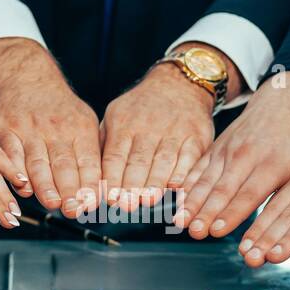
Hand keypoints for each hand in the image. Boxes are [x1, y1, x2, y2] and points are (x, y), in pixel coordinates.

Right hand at [0, 38, 102, 216]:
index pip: (88, 162)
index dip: (90, 185)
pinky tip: (23, 187)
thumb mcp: (83, 122)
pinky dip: (17, 172)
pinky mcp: (7, 131)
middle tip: (74, 210)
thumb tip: (101, 192)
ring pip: (39, 163)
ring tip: (52, 203)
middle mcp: (56, 130)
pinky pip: (11, 155)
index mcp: (80, 129)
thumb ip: (90, 154)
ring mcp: (30, 130)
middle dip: (70, 190)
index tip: (91, 204)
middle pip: (64, 165)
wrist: (26, 76)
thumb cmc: (59, 109)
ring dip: (46, 186)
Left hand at [100, 61, 215, 210]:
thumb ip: (105, 144)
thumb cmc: (141, 108)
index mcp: (124, 124)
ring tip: (147, 200)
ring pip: (163, 161)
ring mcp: (174, 132)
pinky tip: (174, 187)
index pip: (116, 156)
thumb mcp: (116, 115)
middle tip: (127, 205)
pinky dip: (182, 173)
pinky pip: (188, 158)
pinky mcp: (195, 137)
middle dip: (132, 185)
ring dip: (155, 183)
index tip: (109, 198)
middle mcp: (149, 127)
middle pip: (139, 161)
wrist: (179, 84)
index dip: (112, 179)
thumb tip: (94, 178)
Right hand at [174, 72, 289, 238]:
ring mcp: (226, 151)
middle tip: (195, 232)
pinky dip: (186, 187)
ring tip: (179, 222)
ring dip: (191, 203)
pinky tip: (177, 203)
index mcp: (271, 164)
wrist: (280, 102)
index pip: (249, 194)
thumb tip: (281, 229)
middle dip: (206, 212)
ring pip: (205, 181)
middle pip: (222, 189)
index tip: (217, 231)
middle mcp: (244, 156)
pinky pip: (197, 170)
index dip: (232, 213)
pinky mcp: (214, 149)